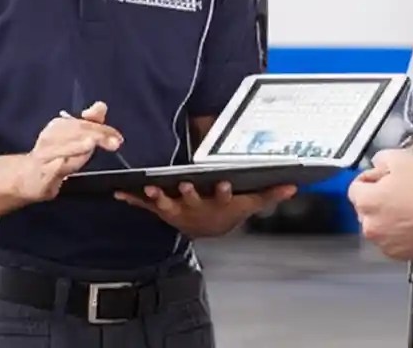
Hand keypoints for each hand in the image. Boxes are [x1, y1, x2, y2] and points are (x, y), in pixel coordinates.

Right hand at [15, 102, 123, 202]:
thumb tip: (101, 106)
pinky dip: (56, 165)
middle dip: (96, 136)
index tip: (117, 138)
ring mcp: (44, 156)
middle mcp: (50, 137)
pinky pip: (49, 168)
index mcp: (58, 126)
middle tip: (115, 143)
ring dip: (74, 147)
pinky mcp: (41, 174)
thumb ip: (90, 123)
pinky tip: (63, 163)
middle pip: (74, 132)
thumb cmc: (56, 155)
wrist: (27, 176)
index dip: (102, 128)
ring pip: (60, 149)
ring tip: (89, 144)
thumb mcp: (74, 138)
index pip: (83, 123)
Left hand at [115, 182, 297, 237]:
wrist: (207, 229)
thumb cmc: (228, 212)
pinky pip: (144, 205)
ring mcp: (178, 210)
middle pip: (193, 199)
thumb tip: (294, 186)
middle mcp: (197, 207)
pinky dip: (131, 199)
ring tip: (149, 188)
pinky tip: (118, 192)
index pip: (225, 197)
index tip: (226, 184)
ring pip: (167, 203)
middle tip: (185, 184)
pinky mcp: (161, 209)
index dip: (225, 192)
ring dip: (158, 197)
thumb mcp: (249, 204)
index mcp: (219, 203)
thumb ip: (269, 195)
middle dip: (189, 193)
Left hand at [348, 149, 412, 260]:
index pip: (355, 188)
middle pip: (364, 208)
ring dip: (385, 218)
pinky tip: (412, 225)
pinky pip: (389, 240)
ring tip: (407, 210)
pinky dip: (395, 234)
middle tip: (399, 193)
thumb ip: (380, 159)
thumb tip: (375, 166)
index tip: (387, 179)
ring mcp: (381, 243)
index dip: (370, 180)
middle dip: (376, 200)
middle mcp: (367, 225)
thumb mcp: (401, 159)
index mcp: (365, 201)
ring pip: (376, 226)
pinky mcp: (395, 255)